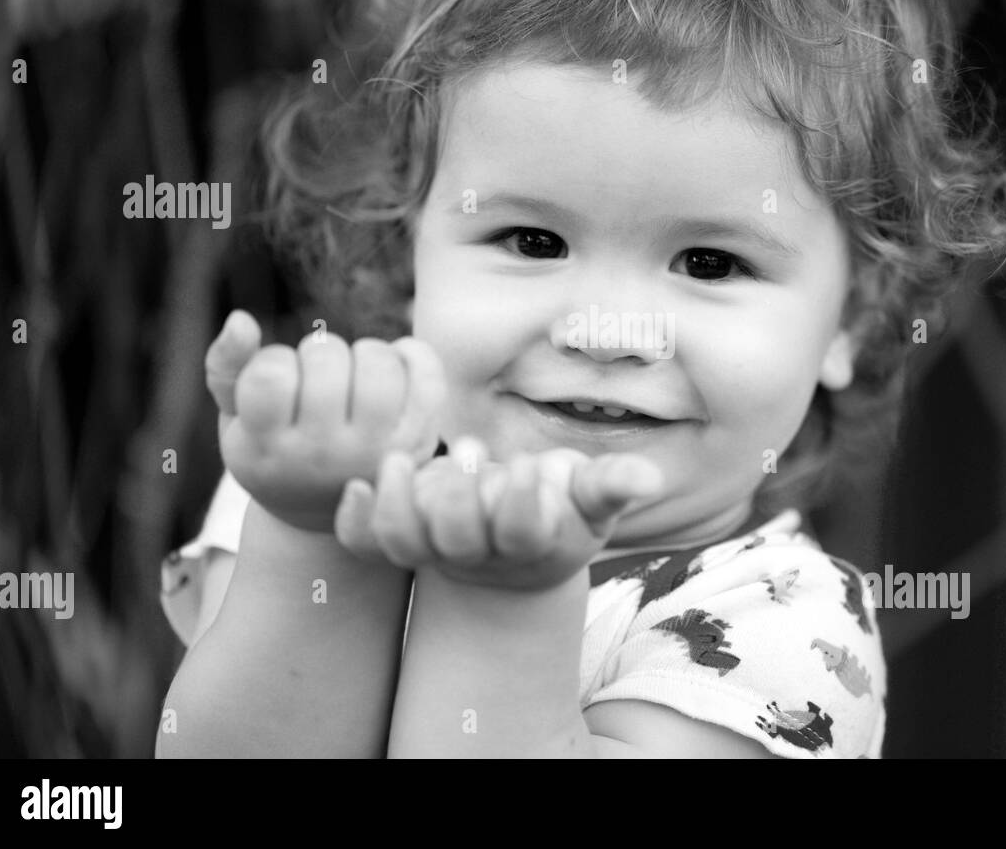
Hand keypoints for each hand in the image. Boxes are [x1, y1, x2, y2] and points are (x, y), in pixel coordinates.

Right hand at [204, 310, 445, 532]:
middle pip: (327, 363)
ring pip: (378, 367)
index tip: (278, 378)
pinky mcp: (417, 439)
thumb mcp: (237, 419)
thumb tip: (241, 318)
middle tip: (318, 374)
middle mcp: (325, 457)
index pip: (272, 376)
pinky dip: (413, 353)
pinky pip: (427, 377)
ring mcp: (375, 450)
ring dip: (364, 350)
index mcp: (269, 451)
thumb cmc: (274, 448)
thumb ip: (226, 368)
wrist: (328, 508)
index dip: (274, 360)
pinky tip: (394, 359)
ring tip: (353, 368)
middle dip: (319, 352)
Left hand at [333, 438, 664, 589]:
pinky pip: (368, 545)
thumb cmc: (563, 507)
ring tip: (400, 460)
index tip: (527, 466)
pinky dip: (355, 521)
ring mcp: (436, 552)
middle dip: (460, 498)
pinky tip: (356, 485)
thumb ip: (614, 484)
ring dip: (398, 506)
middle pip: (460, 541)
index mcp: (532, 544)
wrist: (517, 547)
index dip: (521, 505)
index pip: (523, 533)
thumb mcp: (592, 496)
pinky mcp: (403, 541)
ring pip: (407, 545)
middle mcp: (480, 555)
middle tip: (468, 450)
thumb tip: (650, 478)